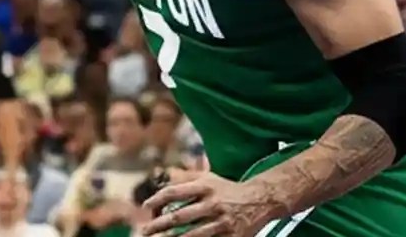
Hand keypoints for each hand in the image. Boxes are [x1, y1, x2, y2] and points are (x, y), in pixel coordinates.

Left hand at [142, 170, 278, 236]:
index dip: (156, 199)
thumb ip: (186, 177)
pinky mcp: (232, 236)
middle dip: (158, 225)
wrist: (260, 200)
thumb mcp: (208, 178)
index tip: (145, 206)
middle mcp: (213, 203)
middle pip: (179, 216)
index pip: (174, 192)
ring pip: (193, 234)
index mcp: (205, 186)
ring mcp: (223, 222)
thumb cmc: (226, 189)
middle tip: (145, 230)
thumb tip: (162, 175)